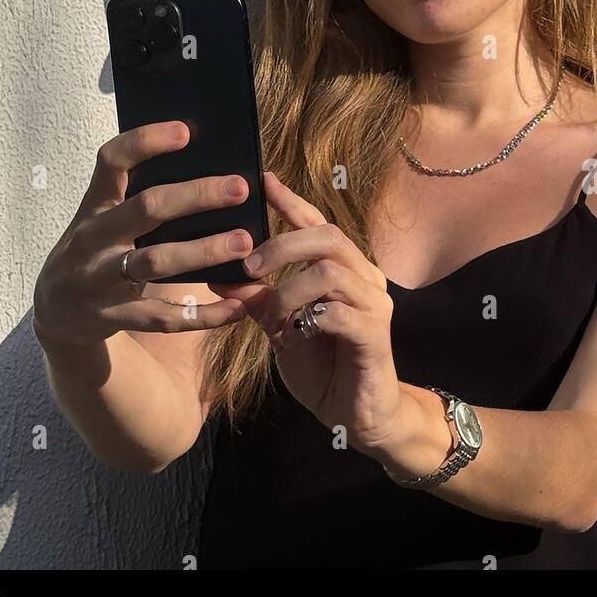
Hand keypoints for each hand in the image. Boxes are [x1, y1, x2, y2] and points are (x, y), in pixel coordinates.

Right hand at [32, 121, 263, 345]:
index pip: (112, 161)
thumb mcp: (102, 218)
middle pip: (146, 208)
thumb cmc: (96, 249)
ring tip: (244, 241)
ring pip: (156, 261)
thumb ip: (138, 198)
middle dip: (196, 196)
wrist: (55, 311)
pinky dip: (203, 315)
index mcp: (94, 204)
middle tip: (239, 188)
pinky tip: (237, 306)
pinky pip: (163, 316)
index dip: (145, 141)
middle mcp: (93, 238)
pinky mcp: (113, 317)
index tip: (185, 131)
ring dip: (204, 251)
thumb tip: (207, 171)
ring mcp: (100, 279)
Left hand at [209, 171, 403, 454]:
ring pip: (330, 272)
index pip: (318, 223)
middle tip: (249, 264)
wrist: (358, 416)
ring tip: (270, 318)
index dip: (291, 201)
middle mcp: (365, 277)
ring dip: (289, 291)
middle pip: (328, 236)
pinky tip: (289, 340)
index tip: (263, 179)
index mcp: (343, 268)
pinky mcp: (375, 335)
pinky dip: (305, 322)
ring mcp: (374, 304)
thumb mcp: (281, 327)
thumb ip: (259, 299)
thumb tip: (221, 272)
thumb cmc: (321, 366)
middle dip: (283, 243)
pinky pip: (339, 314)